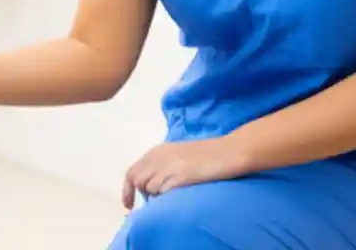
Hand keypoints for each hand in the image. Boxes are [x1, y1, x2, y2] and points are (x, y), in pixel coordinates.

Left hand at [121, 138, 248, 208]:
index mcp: (157, 151)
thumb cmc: (206, 154)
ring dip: (158, 195)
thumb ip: (161, 165)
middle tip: (156, 200)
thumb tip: (150, 185)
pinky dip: (168, 196)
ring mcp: (169, 166)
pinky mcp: (180, 176)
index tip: (128, 204)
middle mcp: (159, 157)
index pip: (131, 172)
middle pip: (138, 182)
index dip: (127, 190)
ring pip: (150, 189)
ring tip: (175, 190)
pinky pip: (164, 192)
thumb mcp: (177, 154)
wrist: (228, 152)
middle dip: (143, 194)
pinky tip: (180, 190)